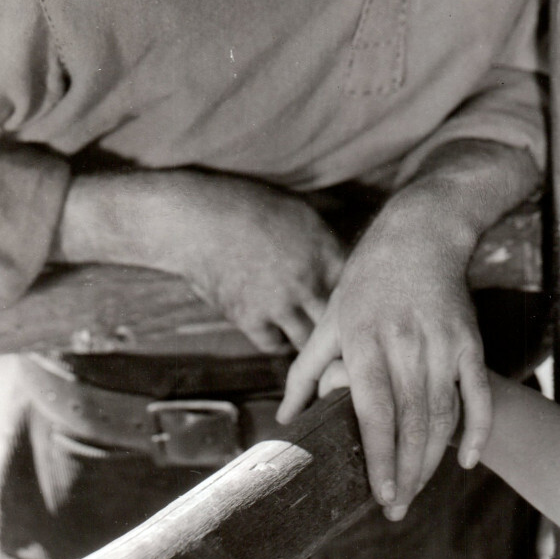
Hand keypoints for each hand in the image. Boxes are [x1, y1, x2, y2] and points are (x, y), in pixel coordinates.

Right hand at [81, 169, 346, 351]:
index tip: (362, 311)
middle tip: (350, 343)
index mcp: (326, 250)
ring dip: (313, 344)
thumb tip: (350, 236)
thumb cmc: (247, 204)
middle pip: (340, 321)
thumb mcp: (298, 209)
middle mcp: (308, 280)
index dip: (362, 301)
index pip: (360, 289)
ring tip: (321, 354)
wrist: (196, 219)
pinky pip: (275, 345)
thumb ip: (326, 234)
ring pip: (310, 340)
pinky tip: (283, 338)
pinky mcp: (250, 319)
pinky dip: (279, 343)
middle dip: (345, 332)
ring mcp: (279, 303)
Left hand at [277, 200, 491, 514]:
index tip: (381, 495)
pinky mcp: (469, 341)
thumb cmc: (366, 281)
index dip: (379, 457)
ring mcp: (442, 343)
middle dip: (405, 473)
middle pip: (410, 423)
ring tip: (417, 491)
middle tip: (398, 510)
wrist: (420, 235)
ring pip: (442, 415)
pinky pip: (477, 394)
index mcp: (364, 342)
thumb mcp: (330, 320)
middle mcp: (404, 345)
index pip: (375, 412)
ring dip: (433, 460)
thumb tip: (286, 422)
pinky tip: (467, 461)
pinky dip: (477, 430)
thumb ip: (305, 372)